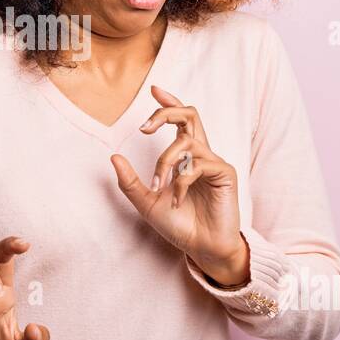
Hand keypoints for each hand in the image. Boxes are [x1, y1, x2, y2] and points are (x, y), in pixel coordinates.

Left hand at [110, 85, 247, 285]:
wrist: (202, 249)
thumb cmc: (180, 225)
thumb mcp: (147, 203)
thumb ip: (131, 182)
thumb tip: (113, 156)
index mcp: (186, 156)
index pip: (180, 120)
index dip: (169, 102)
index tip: (154, 89)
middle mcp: (201, 154)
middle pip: (190, 114)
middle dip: (166, 112)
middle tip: (144, 127)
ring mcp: (214, 162)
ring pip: (187, 141)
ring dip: (166, 162)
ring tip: (160, 186)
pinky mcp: (225, 173)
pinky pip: (198, 164)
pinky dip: (182, 181)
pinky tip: (178, 199)